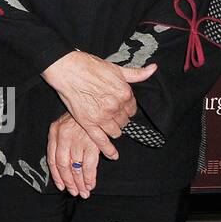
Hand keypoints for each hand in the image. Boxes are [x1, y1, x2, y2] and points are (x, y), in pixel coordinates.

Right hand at [42, 50, 156, 158]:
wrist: (67, 69)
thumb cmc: (89, 66)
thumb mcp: (116, 67)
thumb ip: (136, 73)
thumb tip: (153, 69)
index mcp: (124, 93)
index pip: (132, 108)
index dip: (125, 108)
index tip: (119, 107)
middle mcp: (116, 106)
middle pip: (124, 121)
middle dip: (119, 118)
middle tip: (110, 114)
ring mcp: (102, 116)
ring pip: (116, 131)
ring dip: (113, 129)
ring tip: (106, 124)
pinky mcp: (88, 123)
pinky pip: (101, 140)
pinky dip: (108, 150)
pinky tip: (113, 155)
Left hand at [47, 112, 106, 197]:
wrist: (94, 101)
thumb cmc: (79, 116)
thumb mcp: (64, 124)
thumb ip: (61, 141)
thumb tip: (62, 165)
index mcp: (55, 132)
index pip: (52, 159)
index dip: (57, 175)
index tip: (61, 185)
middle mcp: (64, 137)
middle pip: (63, 166)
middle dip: (69, 182)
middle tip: (74, 192)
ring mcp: (78, 141)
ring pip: (76, 168)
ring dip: (80, 183)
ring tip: (84, 192)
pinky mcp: (92, 144)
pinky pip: (89, 166)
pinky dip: (90, 178)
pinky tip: (91, 184)